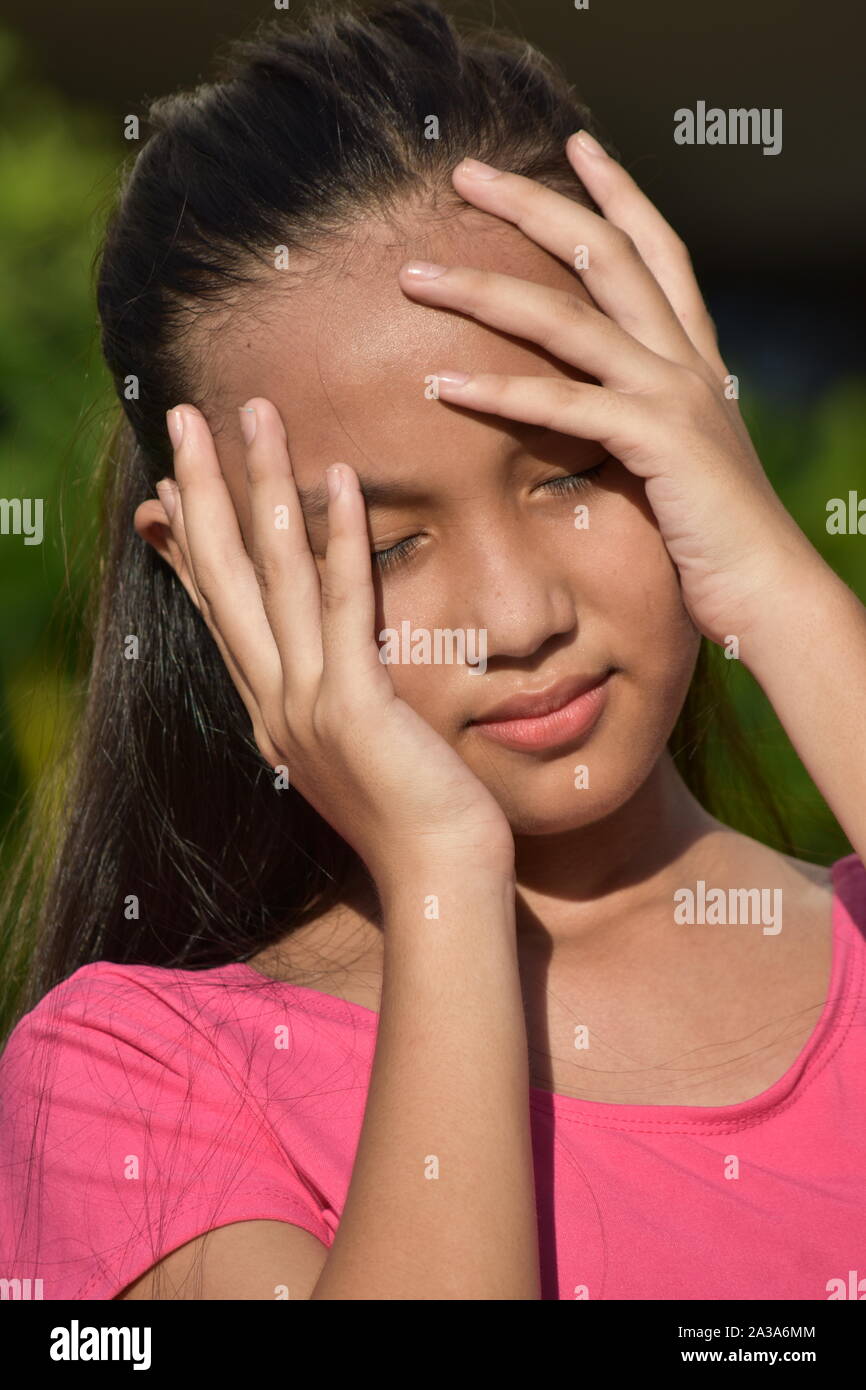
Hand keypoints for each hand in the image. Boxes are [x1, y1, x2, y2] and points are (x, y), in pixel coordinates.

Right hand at [155, 399, 515, 888]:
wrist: (439, 883)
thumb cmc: (414, 820)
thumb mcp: (354, 755)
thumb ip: (333, 706)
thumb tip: (325, 677)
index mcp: (271, 711)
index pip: (219, 611)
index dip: (189, 544)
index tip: (165, 492)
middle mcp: (274, 702)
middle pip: (225, 577)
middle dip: (201, 491)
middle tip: (184, 418)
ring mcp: (307, 704)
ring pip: (273, 575)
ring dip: (261, 486)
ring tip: (252, 412)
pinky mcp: (356, 707)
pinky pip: (343, 606)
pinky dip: (340, 539)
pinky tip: (341, 479)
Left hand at [397, 136, 818, 645]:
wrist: (770, 589)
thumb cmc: (717, 537)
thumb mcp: (680, 459)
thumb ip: (642, 420)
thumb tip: (598, 411)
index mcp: (695, 357)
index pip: (655, 250)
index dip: (618, 192)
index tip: (574, 144)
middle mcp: (686, 360)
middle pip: (604, 254)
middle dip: (532, 205)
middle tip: (464, 171)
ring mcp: (673, 395)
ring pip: (567, 318)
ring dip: (483, 290)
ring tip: (414, 276)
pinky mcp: (657, 441)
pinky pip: (563, 405)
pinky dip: (498, 394)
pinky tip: (440, 385)